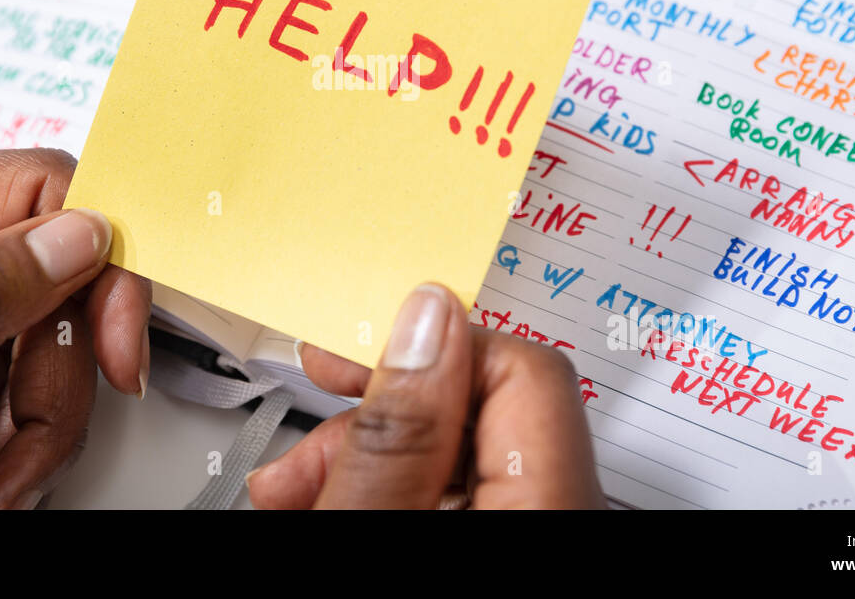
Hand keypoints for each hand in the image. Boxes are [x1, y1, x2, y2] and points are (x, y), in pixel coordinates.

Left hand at [0, 148, 149, 508]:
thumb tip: (76, 233)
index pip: (35, 190)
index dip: (95, 262)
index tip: (114, 344)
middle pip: (54, 286)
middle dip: (48, 382)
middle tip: (16, 453)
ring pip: (50, 350)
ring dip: (31, 432)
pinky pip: (25, 397)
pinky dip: (13, 454)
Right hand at [247, 283, 605, 508]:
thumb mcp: (369, 524)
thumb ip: (397, 432)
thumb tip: (424, 318)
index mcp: (550, 504)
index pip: (525, 368)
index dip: (432, 347)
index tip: (358, 350)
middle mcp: (558, 509)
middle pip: (483, 409)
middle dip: (378, 410)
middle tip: (312, 428)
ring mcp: (531, 523)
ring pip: (457, 454)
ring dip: (367, 455)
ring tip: (295, 488)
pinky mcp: (500, 537)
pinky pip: (453, 493)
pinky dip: (390, 488)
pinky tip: (326, 500)